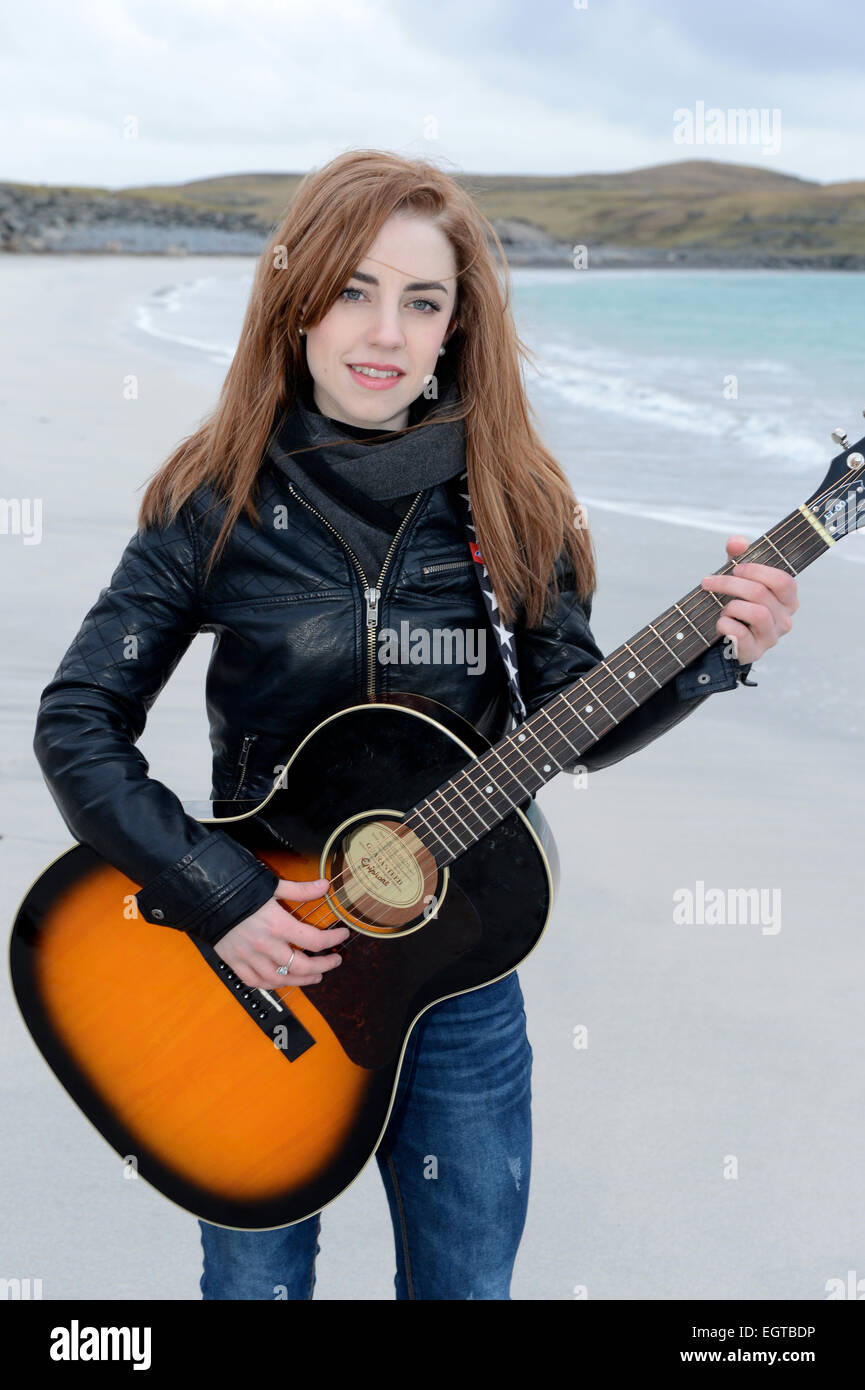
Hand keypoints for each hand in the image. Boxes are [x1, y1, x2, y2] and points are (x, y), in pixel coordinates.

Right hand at [213, 876, 349, 989]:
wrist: (204, 897)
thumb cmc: (238, 889)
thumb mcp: (272, 885)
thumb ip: (300, 890)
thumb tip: (325, 885)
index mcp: (278, 924)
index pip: (314, 940)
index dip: (333, 940)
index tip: (342, 935)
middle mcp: (266, 945)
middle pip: (302, 966)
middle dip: (323, 966)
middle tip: (334, 962)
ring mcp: (250, 957)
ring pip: (281, 979)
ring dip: (302, 980)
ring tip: (314, 976)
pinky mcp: (235, 963)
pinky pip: (257, 982)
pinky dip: (272, 985)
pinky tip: (283, 980)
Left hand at [700, 535, 798, 666]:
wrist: (726, 639)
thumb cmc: (737, 603)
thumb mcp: (738, 577)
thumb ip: (738, 556)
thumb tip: (737, 542)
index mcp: (787, 599)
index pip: (783, 580)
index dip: (757, 570)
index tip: (734, 567)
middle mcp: (785, 619)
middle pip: (761, 593)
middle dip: (730, 584)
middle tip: (709, 582)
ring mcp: (772, 637)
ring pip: (756, 613)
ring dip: (731, 606)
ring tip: (722, 608)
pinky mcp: (755, 652)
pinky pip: (741, 634)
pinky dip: (725, 625)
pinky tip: (720, 623)